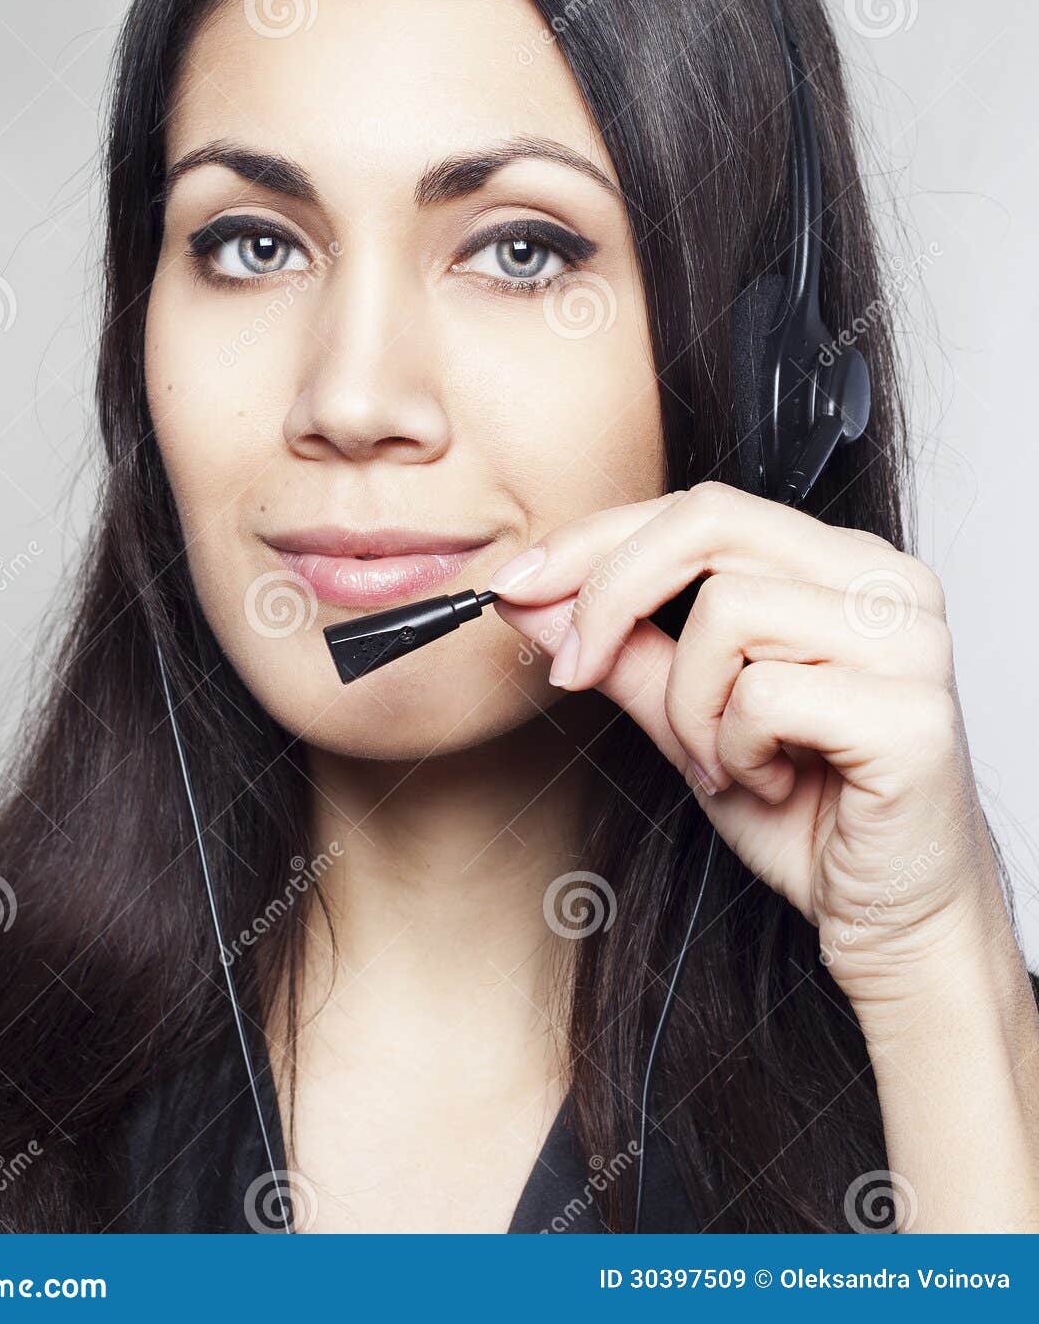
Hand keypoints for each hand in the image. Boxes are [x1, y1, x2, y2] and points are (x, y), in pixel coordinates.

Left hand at [489, 482, 1008, 1010]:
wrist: (893, 922)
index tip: (518, 586)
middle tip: (573, 669)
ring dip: (690, 704)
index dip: (595, 540)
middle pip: (708, 524)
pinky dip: (737, 751)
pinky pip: (766, 695)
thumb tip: (531, 597)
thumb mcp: (688, 718)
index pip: (701, 508)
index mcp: (837, 563)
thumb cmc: (808, 815)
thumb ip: (621, 650)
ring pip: (729, 610)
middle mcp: (884, 580)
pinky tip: (770, 785)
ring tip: (723, 762)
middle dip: (611, 595)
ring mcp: (909, 640)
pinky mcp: (913, 712)